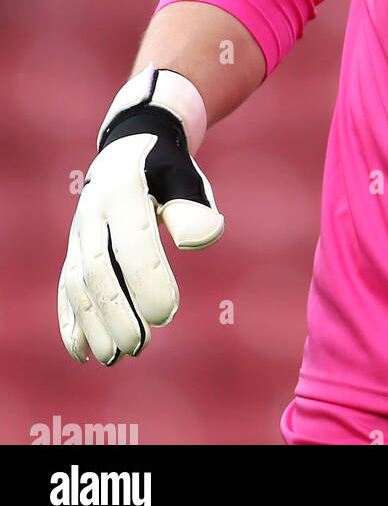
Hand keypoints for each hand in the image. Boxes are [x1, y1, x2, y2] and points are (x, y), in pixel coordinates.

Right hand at [58, 64, 222, 364]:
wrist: (129, 148)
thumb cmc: (168, 168)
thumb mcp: (185, 176)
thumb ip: (193, 206)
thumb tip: (203, 239)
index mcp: (124, 190)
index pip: (132, 242)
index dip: (147, 279)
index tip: (167, 314)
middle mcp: (93, 212)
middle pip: (98, 270)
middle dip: (116, 311)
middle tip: (139, 347)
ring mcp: (78, 233)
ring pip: (78, 284)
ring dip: (93, 324)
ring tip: (115, 357)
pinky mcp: (73, 250)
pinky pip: (66, 287)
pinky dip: (71, 321)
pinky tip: (82, 352)